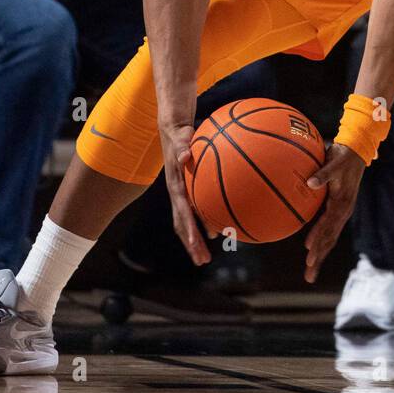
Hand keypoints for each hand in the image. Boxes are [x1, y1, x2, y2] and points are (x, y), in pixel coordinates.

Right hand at [158, 119, 211, 266]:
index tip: (196, 243)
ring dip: (197, 239)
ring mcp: (182, 194)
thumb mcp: (180, 137)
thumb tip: (185, 154)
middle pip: (183, 225)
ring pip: (189, 222)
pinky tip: (220, 228)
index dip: (189, 229)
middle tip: (202, 261)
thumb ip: (182, 146)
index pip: (182, 212)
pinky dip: (205, 222)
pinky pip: (197, 210)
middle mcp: (177, 194)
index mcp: (175, 186)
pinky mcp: (188, 191)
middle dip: (192, 244)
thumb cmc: (180, 133)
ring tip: (207, 256)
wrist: (173, 130)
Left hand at [303, 143, 364, 281]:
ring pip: (330, 238)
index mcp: (342, 203)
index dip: (318, 240)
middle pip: (330, 239)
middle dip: (319, 257)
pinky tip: (313, 249)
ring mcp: (342, 212)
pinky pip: (329, 230)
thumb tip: (310, 183)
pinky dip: (321, 242)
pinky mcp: (338, 209)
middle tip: (309, 275)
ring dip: (320, 255)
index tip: (308, 253)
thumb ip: (323, 174)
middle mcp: (343, 211)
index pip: (328, 226)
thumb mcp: (334, 162)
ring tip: (311, 271)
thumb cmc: (343, 156)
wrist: (356, 151)